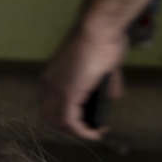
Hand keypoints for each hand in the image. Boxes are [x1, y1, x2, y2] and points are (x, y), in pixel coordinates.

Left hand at [40, 17, 128, 140]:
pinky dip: (83, 132)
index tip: (84, 121)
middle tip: (89, 129)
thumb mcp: (103, 65)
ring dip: (78, 132)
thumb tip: (113, 97)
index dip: (65, 117)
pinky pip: (71, 122)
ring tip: (95, 133)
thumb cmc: (103, 39)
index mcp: (52, 76)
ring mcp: (55, 90)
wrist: (98, 27)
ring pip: (59, 123)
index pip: (51, 105)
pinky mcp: (67, 94)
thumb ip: (105, 83)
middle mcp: (48, 84)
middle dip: (69, 127)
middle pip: (51, 117)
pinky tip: (96, 134)